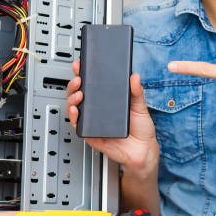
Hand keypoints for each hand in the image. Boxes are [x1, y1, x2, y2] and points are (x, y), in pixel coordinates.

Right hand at [66, 60, 159, 177]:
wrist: (143, 151)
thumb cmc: (141, 129)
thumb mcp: (140, 106)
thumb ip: (137, 92)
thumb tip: (135, 77)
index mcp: (108, 101)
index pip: (92, 85)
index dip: (84, 74)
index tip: (81, 65)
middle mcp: (98, 110)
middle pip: (79, 94)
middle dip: (74, 84)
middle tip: (79, 78)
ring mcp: (93, 122)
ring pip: (75, 108)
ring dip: (72, 99)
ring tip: (79, 93)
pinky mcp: (91, 134)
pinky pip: (78, 125)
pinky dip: (74, 117)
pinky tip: (75, 110)